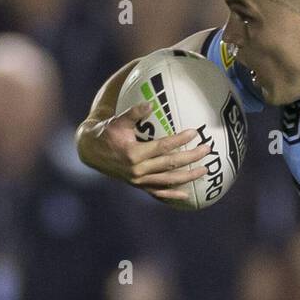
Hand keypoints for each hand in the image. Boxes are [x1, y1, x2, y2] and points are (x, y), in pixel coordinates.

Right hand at [77, 102, 213, 203]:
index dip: (179, 140)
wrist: (92, 151)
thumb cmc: (107, 132)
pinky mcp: (139, 186)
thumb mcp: (118, 120)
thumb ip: (134, 112)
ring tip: (204, 171)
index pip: (162, 146)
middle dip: (191, 158)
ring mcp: (139, 181)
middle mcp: (138, 170)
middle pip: (171, 165)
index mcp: (134, 153)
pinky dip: (172, 195)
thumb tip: (150, 104)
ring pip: (168, 181)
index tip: (195, 133)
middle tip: (207, 150)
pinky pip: (158, 193)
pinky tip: (186, 195)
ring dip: (188, 177)